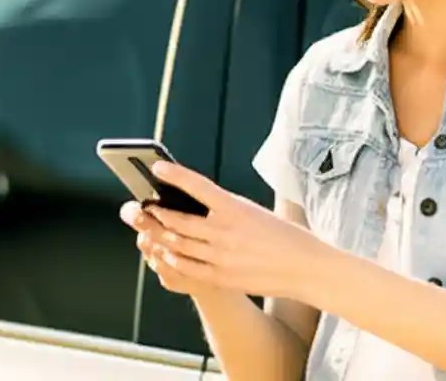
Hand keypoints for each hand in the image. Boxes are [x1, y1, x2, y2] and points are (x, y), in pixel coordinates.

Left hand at [121, 161, 333, 302]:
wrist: (306, 268)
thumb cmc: (284, 237)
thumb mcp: (256, 212)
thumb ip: (226, 209)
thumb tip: (196, 201)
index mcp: (236, 208)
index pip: (198, 186)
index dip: (175, 175)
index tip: (158, 167)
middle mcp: (225, 231)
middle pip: (178, 219)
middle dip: (154, 212)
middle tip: (140, 205)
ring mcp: (221, 257)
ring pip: (177, 244)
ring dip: (158, 235)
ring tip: (147, 227)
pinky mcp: (221, 277)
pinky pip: (186, 267)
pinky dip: (171, 259)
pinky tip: (165, 252)